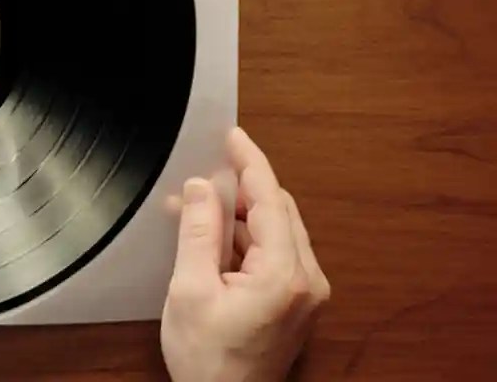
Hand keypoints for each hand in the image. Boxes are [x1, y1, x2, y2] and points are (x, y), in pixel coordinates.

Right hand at [161, 127, 330, 381]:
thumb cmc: (210, 361)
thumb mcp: (190, 289)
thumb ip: (198, 232)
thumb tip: (200, 187)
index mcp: (284, 273)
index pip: (269, 199)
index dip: (249, 163)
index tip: (233, 137)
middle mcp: (306, 279)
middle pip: (276, 210)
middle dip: (237, 189)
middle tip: (200, 179)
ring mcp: (306, 292)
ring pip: (275, 230)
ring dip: (237, 215)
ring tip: (195, 212)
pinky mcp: (296, 301)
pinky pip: (275, 252)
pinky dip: (245, 238)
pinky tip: (213, 240)